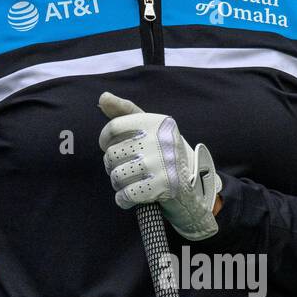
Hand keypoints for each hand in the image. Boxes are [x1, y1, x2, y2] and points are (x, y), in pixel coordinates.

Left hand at [97, 92, 222, 240]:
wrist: (193, 188)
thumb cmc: (163, 154)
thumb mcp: (150, 129)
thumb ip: (125, 112)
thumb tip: (103, 97)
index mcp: (158, 122)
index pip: (114, 127)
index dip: (105, 140)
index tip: (110, 146)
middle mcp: (162, 140)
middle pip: (112, 153)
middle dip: (112, 165)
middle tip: (126, 168)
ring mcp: (163, 164)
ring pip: (116, 175)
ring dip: (118, 183)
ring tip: (129, 182)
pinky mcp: (164, 187)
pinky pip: (126, 194)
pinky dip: (123, 199)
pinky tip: (130, 197)